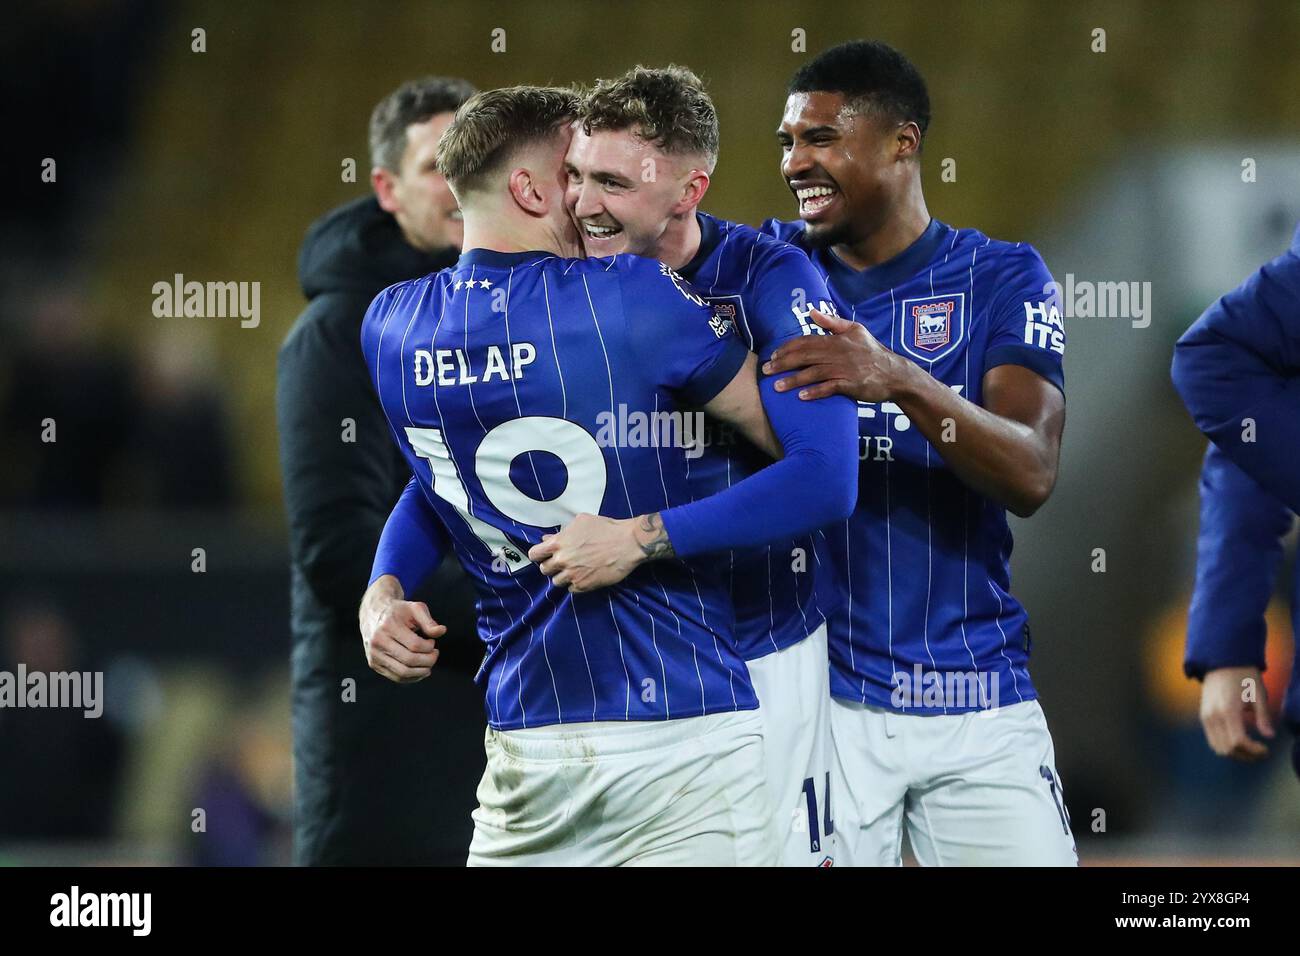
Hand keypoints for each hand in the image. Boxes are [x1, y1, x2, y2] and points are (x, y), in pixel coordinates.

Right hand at [359, 575, 444, 683]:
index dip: (429, 647)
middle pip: (409, 660)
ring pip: (403, 673)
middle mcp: (378, 642)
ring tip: (429, 663)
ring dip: (422, 671)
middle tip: (435, 654)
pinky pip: (396, 677)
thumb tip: (442, 631)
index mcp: (388, 626)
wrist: (373, 613)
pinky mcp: (373, 664)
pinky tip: (421, 670)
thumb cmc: (399, 611)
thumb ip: (429, 621)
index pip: (414, 645)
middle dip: (428, 660)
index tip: (432, 641)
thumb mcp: (415, 608)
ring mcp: (374, 655)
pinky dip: (412, 677)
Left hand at [529, 513, 665, 592]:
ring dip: (563, 576)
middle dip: (552, 566)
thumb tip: (547, 539)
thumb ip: (562, 532)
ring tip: (575, 570)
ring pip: (556, 582)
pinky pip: (571, 589)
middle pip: (544, 570)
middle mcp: (563, 560)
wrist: (627, 543)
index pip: (535, 554)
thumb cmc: (606, 528)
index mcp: (559, 543)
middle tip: (563, 563)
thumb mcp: (581, 522)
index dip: (539, 555)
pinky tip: (584, 576)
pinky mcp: (584, 585)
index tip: (545, 555)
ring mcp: (573, 574)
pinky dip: (575, 584)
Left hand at [762, 308, 913, 402]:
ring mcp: (844, 369)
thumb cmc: (872, 351)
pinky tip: (801, 397)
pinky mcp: (851, 385)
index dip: (788, 348)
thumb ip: (832, 322)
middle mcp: (838, 353)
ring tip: (777, 386)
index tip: (773, 355)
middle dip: (784, 363)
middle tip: (766, 370)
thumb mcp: (855, 330)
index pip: (807, 341)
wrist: (894, 374)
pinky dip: (815, 392)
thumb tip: (812, 312)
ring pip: (814, 373)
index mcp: (837, 339)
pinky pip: (830, 388)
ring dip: (794, 380)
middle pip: (806, 356)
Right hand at [1200, 666, 1274, 760]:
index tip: (1266, 749)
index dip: (1254, 750)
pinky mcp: (1203, 716)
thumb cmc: (1243, 676)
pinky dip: (1226, 745)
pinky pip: (1213, 739)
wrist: (1221, 661)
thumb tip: (1269, 736)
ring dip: (1235, 753)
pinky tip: (1240, 740)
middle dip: (1246, 755)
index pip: (1238, 742)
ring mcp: (1205, 716)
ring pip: (1217, 747)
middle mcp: (1213, 716)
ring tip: (1251, 749)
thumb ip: (1263, 717)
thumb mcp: (1258, 694)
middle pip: (1227, 749)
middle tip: (1261, 752)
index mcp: (1228, 710)